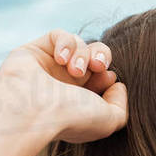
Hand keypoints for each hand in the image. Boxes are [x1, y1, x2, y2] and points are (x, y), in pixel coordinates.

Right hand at [0, 29, 127, 142]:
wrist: (34, 112)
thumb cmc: (71, 119)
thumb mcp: (110, 120)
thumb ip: (121, 104)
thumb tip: (117, 84)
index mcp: (81, 99)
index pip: (102, 76)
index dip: (107, 72)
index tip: (107, 77)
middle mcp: (65, 83)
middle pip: (94, 56)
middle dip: (102, 56)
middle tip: (98, 65)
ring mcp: (49, 67)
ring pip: (78, 44)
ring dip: (82, 53)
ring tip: (75, 70)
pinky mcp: (34, 52)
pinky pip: (58, 35)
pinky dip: (65, 42)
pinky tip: (61, 60)